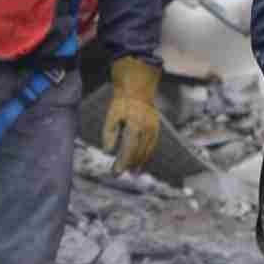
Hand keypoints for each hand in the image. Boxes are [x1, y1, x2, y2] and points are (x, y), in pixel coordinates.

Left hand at [103, 57, 161, 173]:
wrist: (138, 89)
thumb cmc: (122, 102)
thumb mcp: (111, 115)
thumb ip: (109, 133)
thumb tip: (108, 151)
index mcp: (135, 125)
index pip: (129, 149)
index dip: (122, 162)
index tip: (116, 172)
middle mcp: (146, 129)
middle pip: (138, 153)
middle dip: (129, 165)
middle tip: (120, 173)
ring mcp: (153, 129)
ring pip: (147, 151)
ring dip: (140, 163)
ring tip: (133, 173)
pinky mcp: (156, 129)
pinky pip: (152, 146)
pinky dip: (146, 155)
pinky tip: (141, 162)